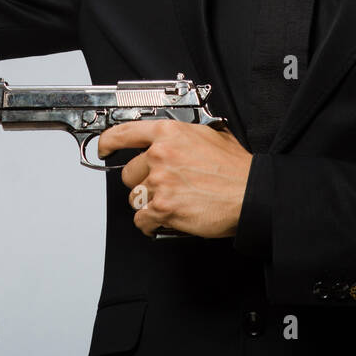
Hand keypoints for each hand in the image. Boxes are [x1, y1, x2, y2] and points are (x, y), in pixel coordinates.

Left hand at [96, 120, 251, 238]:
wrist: (251, 193)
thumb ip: (183, 136)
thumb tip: (172, 139)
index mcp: (169, 132)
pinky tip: (168, 219)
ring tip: (173, 203)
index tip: (104, 148)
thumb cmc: (236, 168)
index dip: (108, 142)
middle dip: (144, 182)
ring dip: (149, 204)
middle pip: (129, 173)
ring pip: (135, 198)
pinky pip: (142, 220)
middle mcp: (160, 154)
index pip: (124, 133)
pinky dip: (152, 223)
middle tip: (165, 187)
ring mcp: (160, 182)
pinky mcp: (163, 207)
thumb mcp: (210, 135)